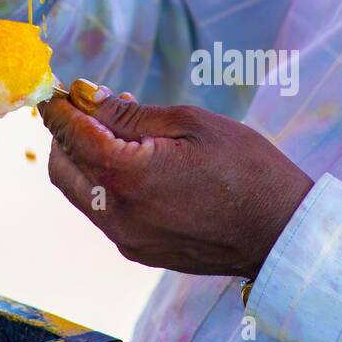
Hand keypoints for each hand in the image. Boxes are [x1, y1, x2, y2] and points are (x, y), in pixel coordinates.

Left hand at [40, 88, 312, 277]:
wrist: (282, 232)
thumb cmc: (245, 167)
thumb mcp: (189, 123)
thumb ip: (129, 113)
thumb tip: (87, 98)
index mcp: (127, 176)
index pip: (71, 135)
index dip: (60, 108)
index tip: (59, 90)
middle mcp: (116, 214)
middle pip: (63, 167)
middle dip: (66, 134)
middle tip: (90, 107)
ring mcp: (126, 238)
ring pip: (80, 191)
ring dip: (85, 158)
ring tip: (120, 130)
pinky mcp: (139, 250)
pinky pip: (103, 211)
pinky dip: (104, 182)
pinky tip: (134, 162)